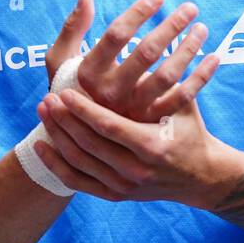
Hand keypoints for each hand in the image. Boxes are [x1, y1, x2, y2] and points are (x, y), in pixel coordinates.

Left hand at [33, 71, 230, 208]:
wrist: (201, 177)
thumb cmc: (191, 129)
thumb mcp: (184, 103)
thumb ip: (162, 80)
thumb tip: (136, 46)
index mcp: (153, 146)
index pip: (109, 126)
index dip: (84, 110)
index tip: (65, 92)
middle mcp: (136, 171)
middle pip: (89, 145)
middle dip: (65, 121)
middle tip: (47, 99)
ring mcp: (124, 187)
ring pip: (80, 163)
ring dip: (57, 136)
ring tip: (42, 112)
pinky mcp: (115, 196)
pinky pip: (78, 183)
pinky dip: (56, 165)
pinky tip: (41, 146)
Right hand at [46, 0, 211, 120]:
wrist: (79, 139)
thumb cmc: (71, 89)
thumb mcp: (60, 59)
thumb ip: (73, 26)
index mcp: (89, 72)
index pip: (116, 34)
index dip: (138, 12)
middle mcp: (111, 93)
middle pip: (147, 53)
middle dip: (171, 26)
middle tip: (190, 8)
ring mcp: (133, 110)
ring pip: (168, 76)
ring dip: (189, 49)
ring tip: (201, 28)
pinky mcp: (151, 122)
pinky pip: (182, 98)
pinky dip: (201, 78)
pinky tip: (215, 57)